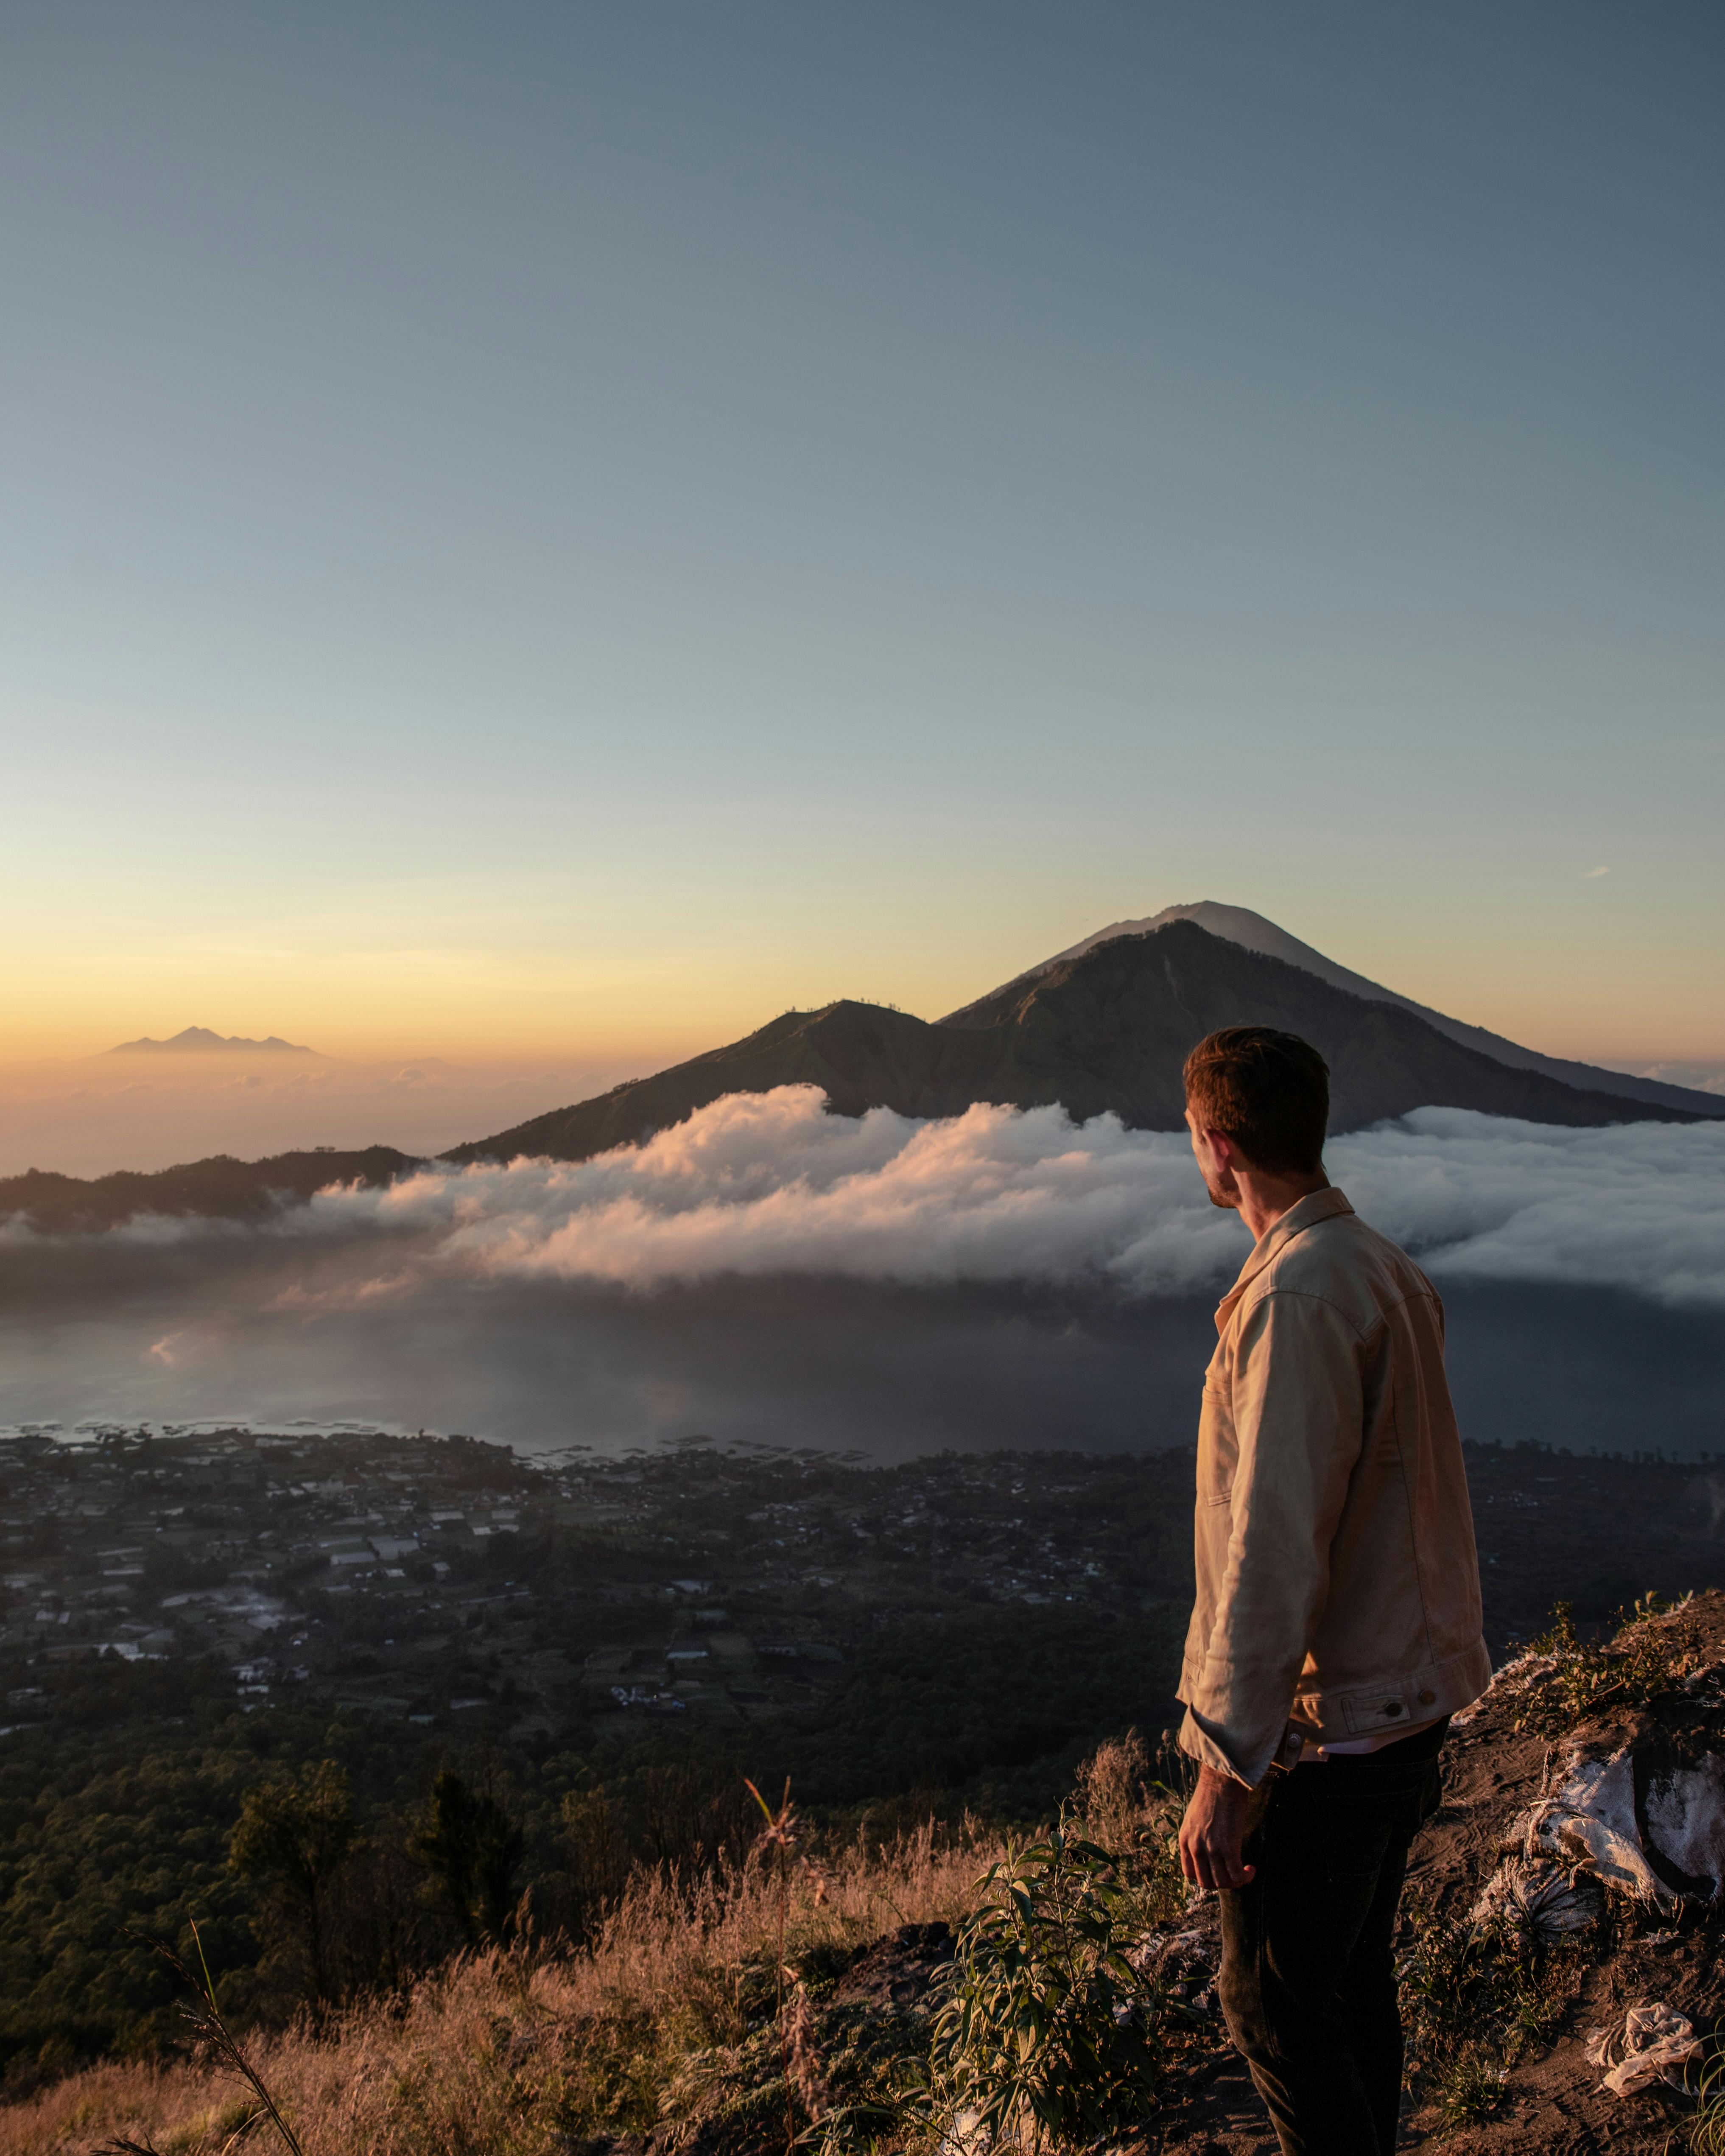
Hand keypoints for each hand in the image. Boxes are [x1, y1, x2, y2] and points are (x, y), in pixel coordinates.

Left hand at [1179, 1765, 1257, 1890]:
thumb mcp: (1194, 1819)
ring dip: (1235, 1882)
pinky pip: (1236, 1875)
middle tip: (1233, 1874)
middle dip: (1221, 1882)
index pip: (1190, 1874)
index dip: (1205, 1877)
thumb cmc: (1212, 1795)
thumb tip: (1208, 1850)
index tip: (1217, 1872)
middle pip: (1206, 1882)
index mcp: (1184, 1840)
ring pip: (1222, 1882)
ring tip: (1244, 1872)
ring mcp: (1211, 1849)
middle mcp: (1195, 1847)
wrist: (1221, 1781)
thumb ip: (1197, 1836)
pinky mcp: (1228, 1847)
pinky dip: (1245, 1877)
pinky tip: (1251, 1869)